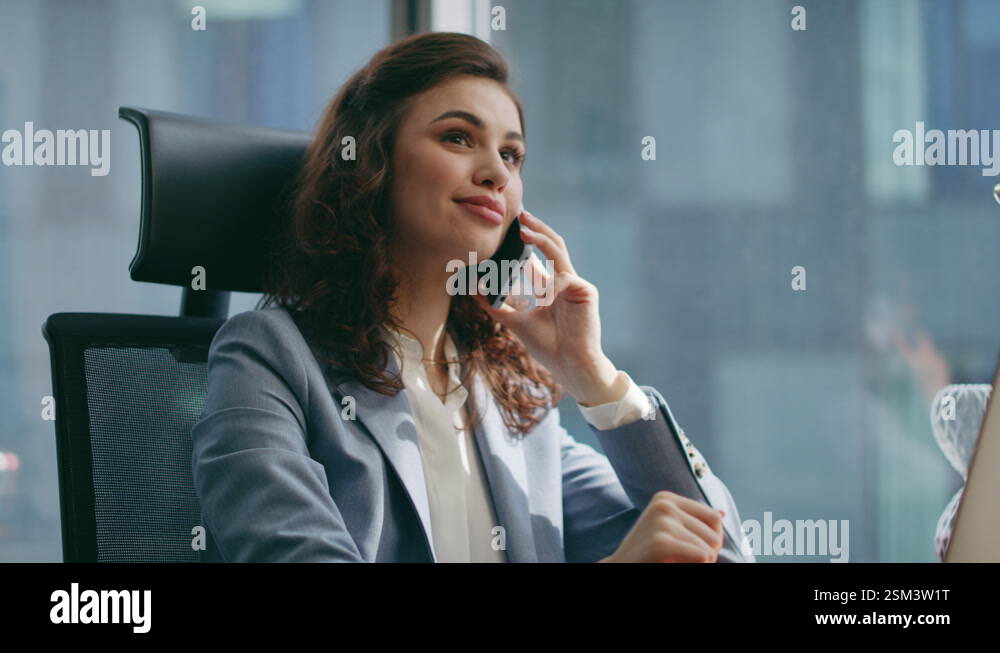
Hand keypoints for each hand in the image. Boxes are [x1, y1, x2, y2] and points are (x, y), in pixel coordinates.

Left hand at [473, 209, 616, 404]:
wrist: (570, 366)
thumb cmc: (549, 347)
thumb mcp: (517, 322)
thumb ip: (498, 307)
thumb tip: (474, 291)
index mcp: (550, 287)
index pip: (537, 257)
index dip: (525, 241)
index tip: (508, 228)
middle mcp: (563, 282)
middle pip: (551, 247)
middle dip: (536, 230)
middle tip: (519, 214)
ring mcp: (576, 285)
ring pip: (558, 253)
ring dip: (541, 238)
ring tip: (524, 228)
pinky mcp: (585, 291)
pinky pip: (565, 276)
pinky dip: (549, 276)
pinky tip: (537, 276)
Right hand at [600, 491, 724, 562]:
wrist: (620, 568)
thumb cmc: (649, 555)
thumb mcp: (669, 530)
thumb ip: (693, 521)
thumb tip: (722, 514)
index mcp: (666, 499)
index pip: (715, 518)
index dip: (710, 540)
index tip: (688, 549)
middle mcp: (664, 505)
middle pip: (715, 534)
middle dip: (707, 553)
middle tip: (680, 559)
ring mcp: (662, 522)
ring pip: (710, 549)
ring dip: (699, 563)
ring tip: (673, 561)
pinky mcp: (662, 543)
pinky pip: (703, 557)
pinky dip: (694, 567)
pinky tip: (671, 564)